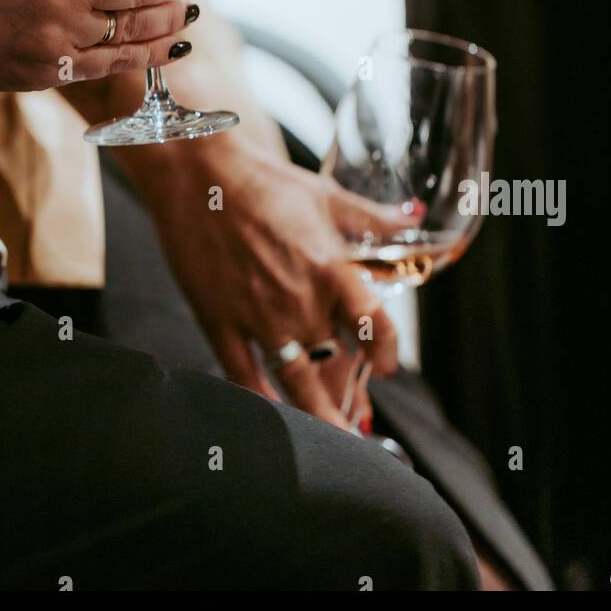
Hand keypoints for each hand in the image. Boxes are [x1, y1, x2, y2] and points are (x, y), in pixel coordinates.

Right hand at [139, 134, 413, 427]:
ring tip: (330, 436)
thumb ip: (372, 217)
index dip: (386, 353)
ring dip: (317, 415)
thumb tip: (412, 216)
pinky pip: (243, 376)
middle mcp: (298, 300)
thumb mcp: (325, 195)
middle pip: (337, 366)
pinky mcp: (220, 322)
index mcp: (330, 269)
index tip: (386, 365)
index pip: (374, 327)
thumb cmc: (262, 181)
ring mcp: (257, 317)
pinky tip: (273, 415)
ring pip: (296, 383)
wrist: (197, 174)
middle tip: (359, 421)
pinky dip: (261, 401)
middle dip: (352, 398)